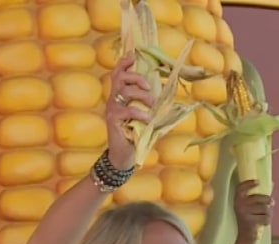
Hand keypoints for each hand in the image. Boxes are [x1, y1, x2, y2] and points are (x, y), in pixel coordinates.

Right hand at [106, 54, 153, 170]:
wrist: (124, 154)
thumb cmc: (135, 133)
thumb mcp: (144, 114)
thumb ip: (149, 102)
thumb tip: (166, 90)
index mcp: (119, 95)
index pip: (118, 73)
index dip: (124, 63)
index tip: (133, 55)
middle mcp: (113, 99)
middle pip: (120, 77)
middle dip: (136, 77)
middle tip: (149, 86)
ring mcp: (112, 109)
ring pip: (124, 91)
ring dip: (142, 95)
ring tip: (152, 104)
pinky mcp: (113, 119)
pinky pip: (127, 109)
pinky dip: (140, 112)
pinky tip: (147, 119)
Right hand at [232, 180, 273, 239]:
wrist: (245, 237)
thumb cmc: (251, 219)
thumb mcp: (252, 207)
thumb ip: (260, 196)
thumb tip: (272, 183)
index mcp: (238, 200)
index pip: (241, 188)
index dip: (249, 183)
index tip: (258, 182)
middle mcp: (239, 205)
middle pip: (259, 198)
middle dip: (269, 201)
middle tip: (272, 203)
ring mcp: (243, 213)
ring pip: (265, 208)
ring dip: (269, 213)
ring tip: (266, 216)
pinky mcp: (249, 222)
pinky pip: (266, 218)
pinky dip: (268, 221)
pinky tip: (264, 223)